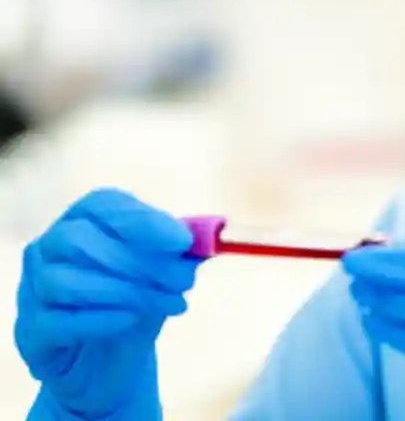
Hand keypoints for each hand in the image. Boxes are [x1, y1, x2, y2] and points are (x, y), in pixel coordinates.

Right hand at [14, 188, 201, 419]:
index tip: (182, 241)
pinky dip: (100, 319)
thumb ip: (183, 253)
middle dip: (140, 261)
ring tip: (170, 304)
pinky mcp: (31, 331)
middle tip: (184, 282)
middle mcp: (48, 248)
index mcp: (83, 221)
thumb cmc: (136, 302)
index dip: (143, 221)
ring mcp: (32, 289)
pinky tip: (132, 321)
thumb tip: (208, 238)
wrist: (110, 362)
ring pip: (65, 280)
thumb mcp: (166, 272)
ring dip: (126, 292)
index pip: (103, 205)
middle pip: (81, 241)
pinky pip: (57, 320)